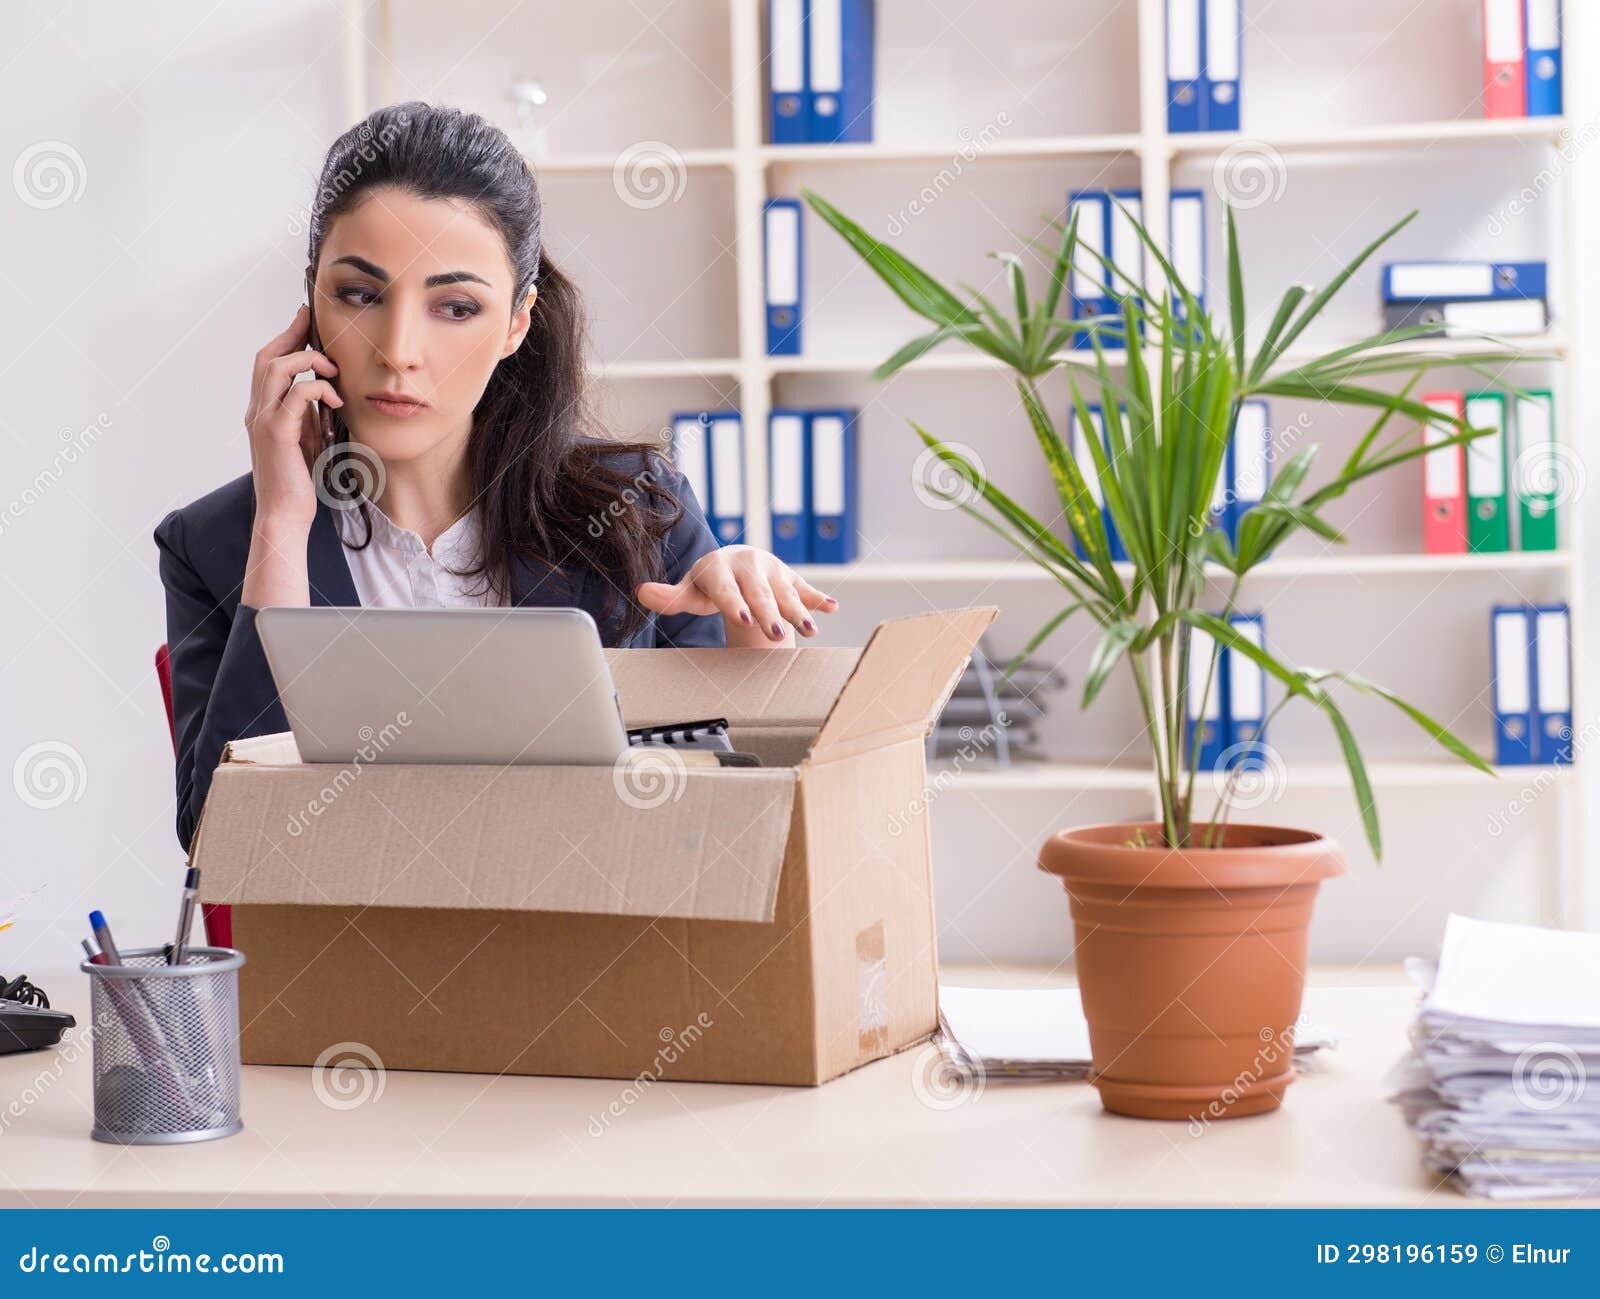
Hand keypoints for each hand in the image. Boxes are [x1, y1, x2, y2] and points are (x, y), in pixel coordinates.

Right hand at [245, 303, 342, 531]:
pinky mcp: (276, 433)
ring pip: (275, 369)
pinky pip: (296, 396)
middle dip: (291, 334)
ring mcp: (263, 421)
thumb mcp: (305, 439)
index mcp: (263, 411)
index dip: (285, 339)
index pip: (268, 364)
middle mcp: (257, 411)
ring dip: (306, 359)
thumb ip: (306, 415)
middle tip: (313, 321)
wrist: (284, 514)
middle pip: (266, 357)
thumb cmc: (297, 481)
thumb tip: (322, 393)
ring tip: (331, 368)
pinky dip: (317, 389)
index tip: (305, 320)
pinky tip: (335, 398)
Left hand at [636, 545, 839, 644]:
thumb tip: (641, 593)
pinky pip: (806, 589)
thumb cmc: (707, 584)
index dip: (734, 603)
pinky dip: (818, 599)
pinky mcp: (790, 577)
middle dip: (769, 613)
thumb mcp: (690, 590)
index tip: (741, 619)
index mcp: (719, 568)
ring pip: (786, 592)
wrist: (735, 562)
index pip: (726, 588)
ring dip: (799, 611)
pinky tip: (833, 608)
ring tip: (810, 631)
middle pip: (760, 594)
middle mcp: (748, 564)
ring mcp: (772, 570)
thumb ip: (670, 597)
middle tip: (777, 635)